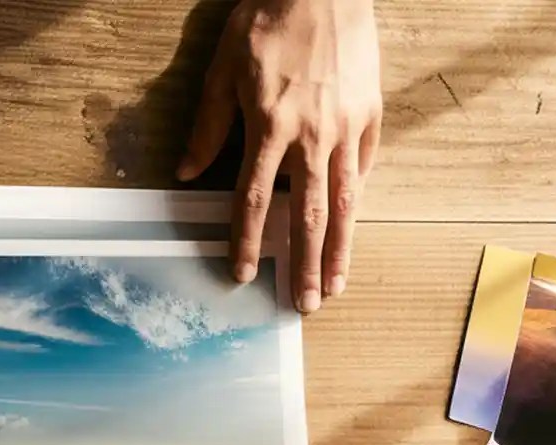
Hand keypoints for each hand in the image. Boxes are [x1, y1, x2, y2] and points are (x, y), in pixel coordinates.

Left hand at [179, 0, 382, 313]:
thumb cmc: (268, 20)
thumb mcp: (223, 69)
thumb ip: (207, 126)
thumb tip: (185, 171)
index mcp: (270, 127)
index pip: (254, 200)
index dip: (247, 241)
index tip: (243, 274)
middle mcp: (312, 136)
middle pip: (308, 215)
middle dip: (306, 265)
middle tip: (306, 305)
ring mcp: (347, 127)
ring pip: (345, 200)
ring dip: (340, 248)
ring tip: (338, 283)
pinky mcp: (371, 113)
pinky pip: (365, 164)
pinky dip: (357, 195)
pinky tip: (352, 222)